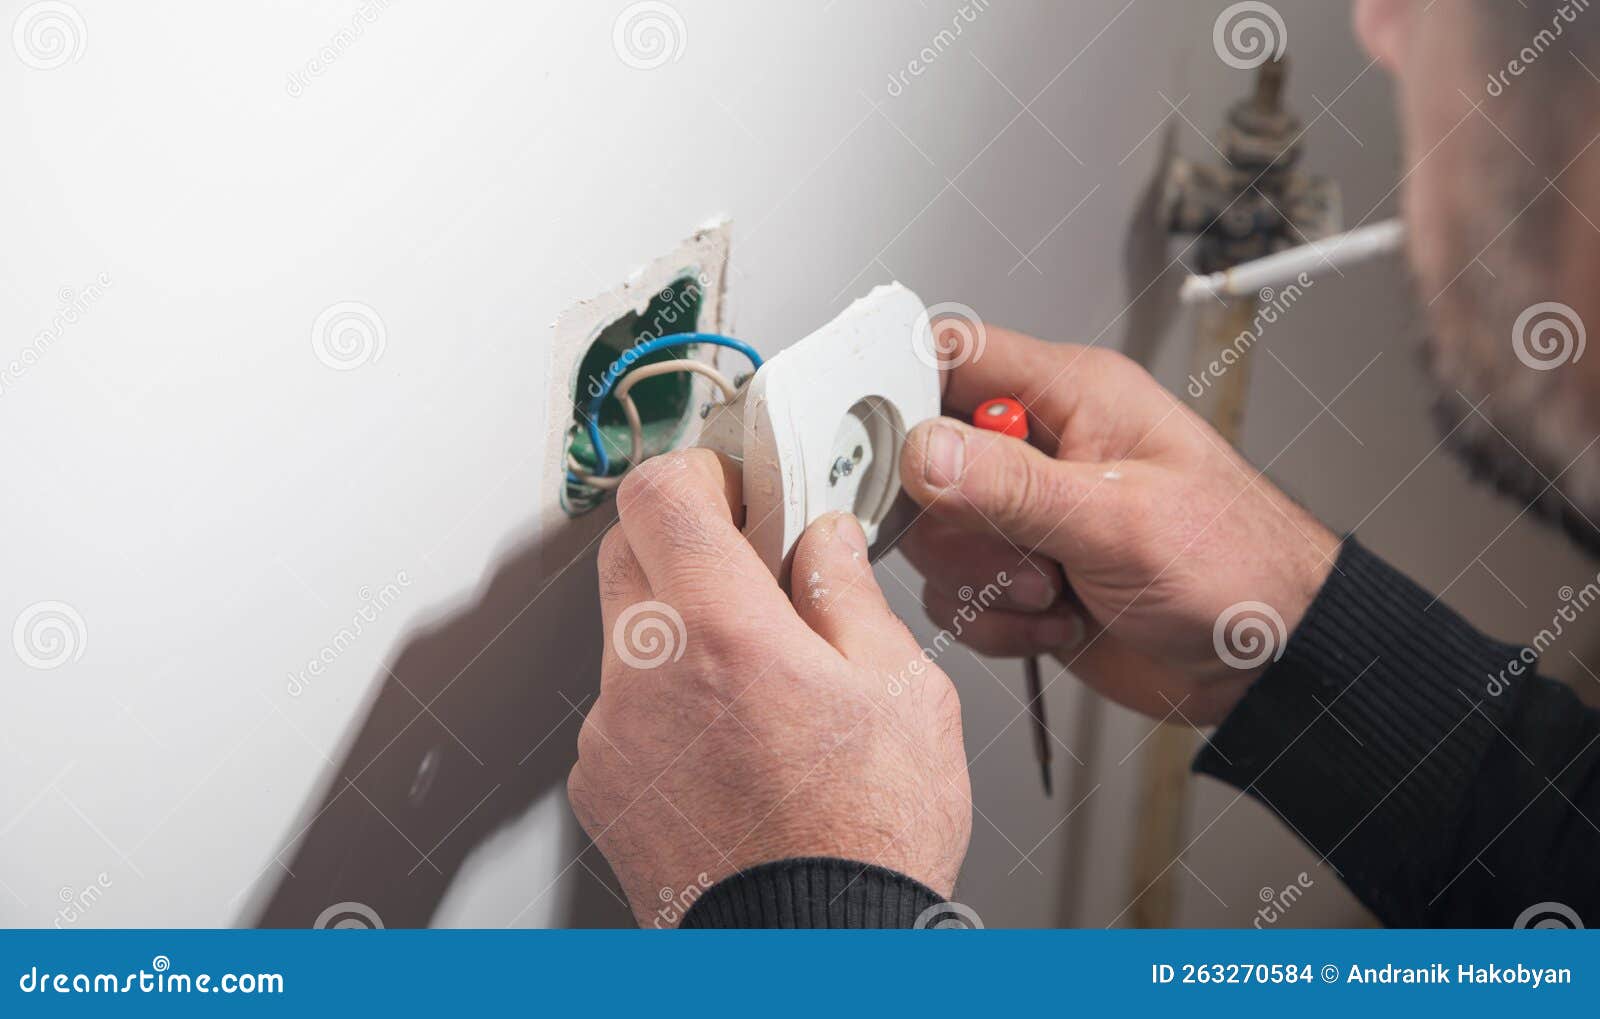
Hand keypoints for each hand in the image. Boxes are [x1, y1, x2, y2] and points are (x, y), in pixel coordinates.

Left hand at [568, 450, 970, 925]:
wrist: (812, 949)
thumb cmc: (863, 840)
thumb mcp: (901, 692)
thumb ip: (847, 593)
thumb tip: (826, 541)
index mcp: (721, 633)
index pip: (660, 494)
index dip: (698, 470)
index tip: (733, 481)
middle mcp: (645, 676)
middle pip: (628, 550)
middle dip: (685, 540)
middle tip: (751, 565)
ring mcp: (613, 735)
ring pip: (626, 632)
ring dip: (679, 627)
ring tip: (757, 678)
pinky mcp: (602, 785)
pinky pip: (622, 706)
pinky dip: (663, 698)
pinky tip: (729, 738)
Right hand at [897, 326, 1340, 724]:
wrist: (1269, 662)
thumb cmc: (1237, 565)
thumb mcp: (1119, 519)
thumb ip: (1012, 486)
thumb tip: (924, 450)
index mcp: (1073, 397)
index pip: (956, 355)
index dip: (906, 388)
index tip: (887, 444)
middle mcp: (1043, 450)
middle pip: (928, 459)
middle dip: (955, 520)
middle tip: (1009, 543)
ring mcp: (1029, 516)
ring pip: (938, 535)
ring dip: (983, 578)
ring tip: (1051, 588)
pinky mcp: (1023, 576)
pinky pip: (960, 593)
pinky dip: (998, 620)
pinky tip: (1058, 619)